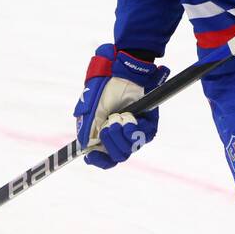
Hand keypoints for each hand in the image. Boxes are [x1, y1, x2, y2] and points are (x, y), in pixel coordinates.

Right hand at [73, 45, 168, 168]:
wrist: (121, 73)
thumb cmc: (104, 89)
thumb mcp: (91, 109)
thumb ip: (88, 129)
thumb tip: (86, 147)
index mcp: (105, 134)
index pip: (104, 158)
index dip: (99, 160)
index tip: (92, 156)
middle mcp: (120, 136)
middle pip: (117, 156)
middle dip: (111, 143)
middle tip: (108, 125)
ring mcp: (135, 132)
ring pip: (130, 149)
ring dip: (121, 135)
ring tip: (119, 117)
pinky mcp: (148, 125)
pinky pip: (143, 137)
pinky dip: (133, 131)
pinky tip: (130, 119)